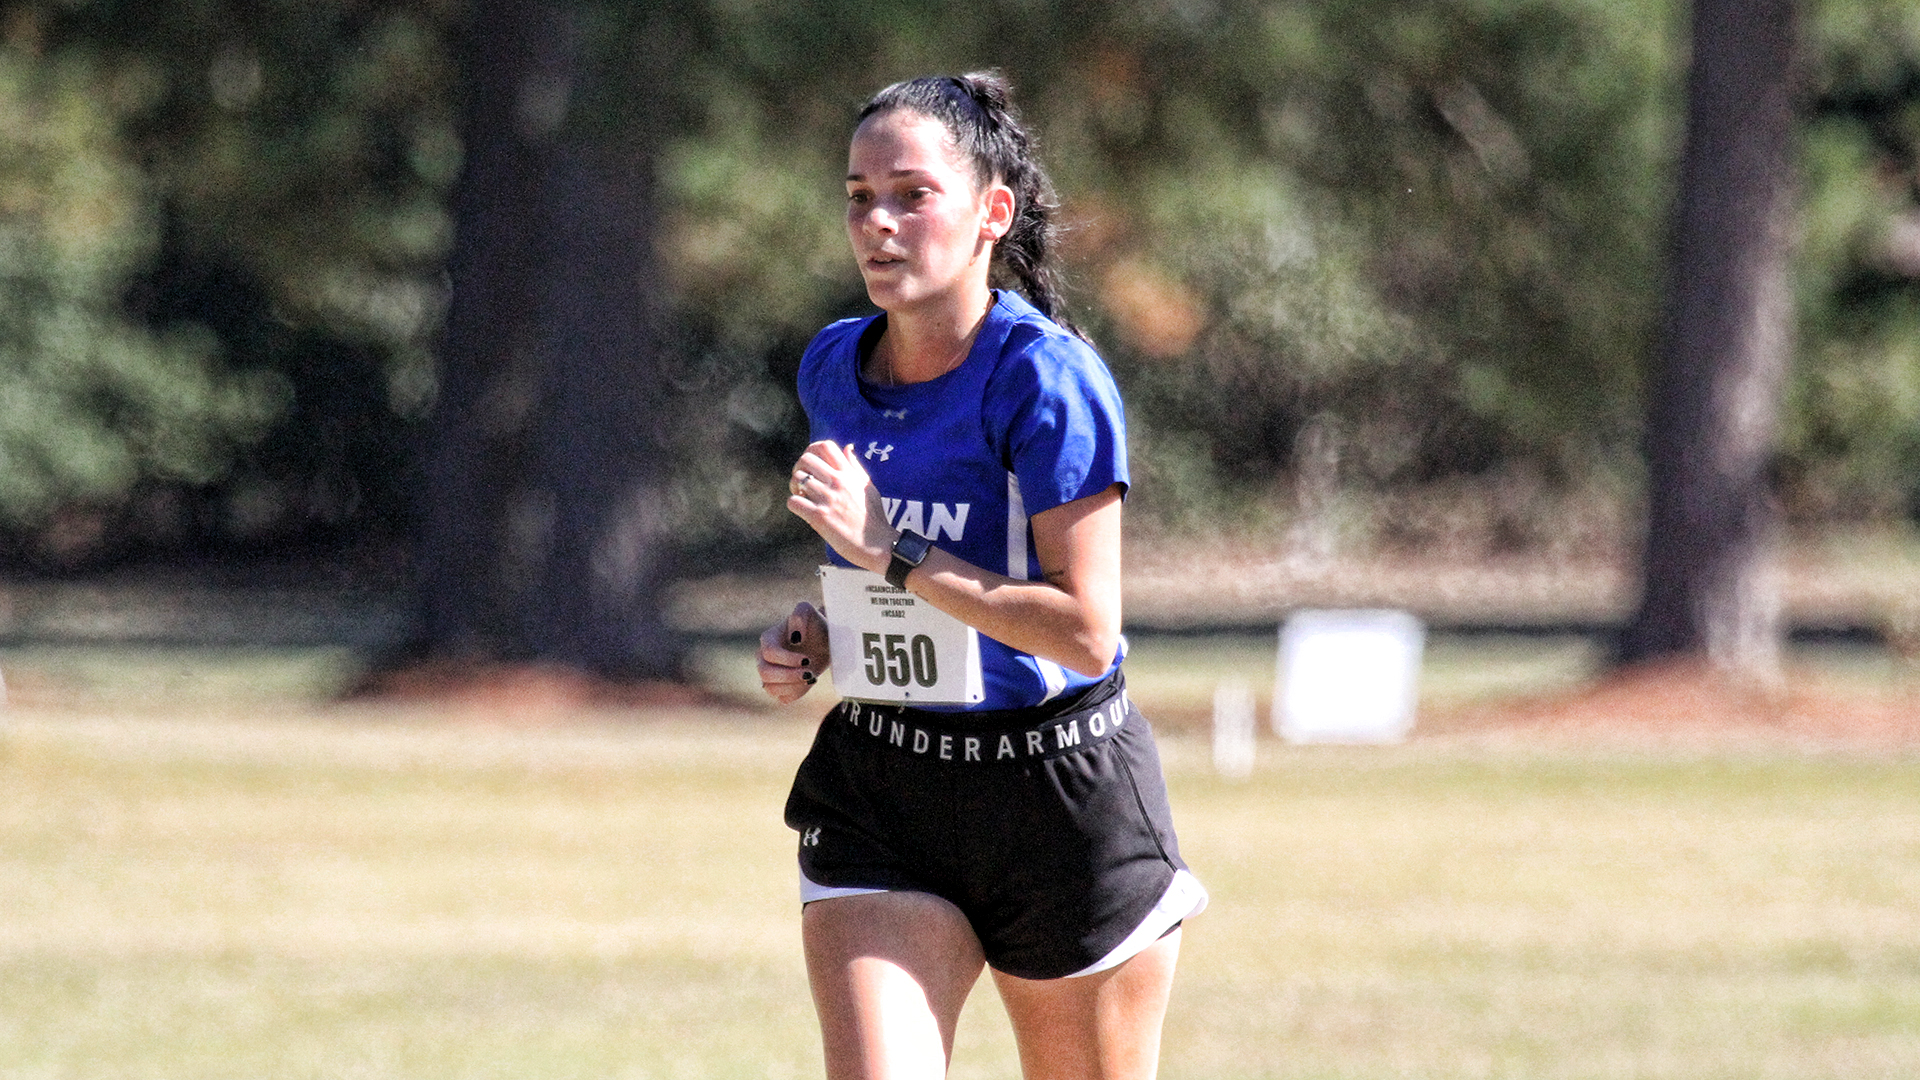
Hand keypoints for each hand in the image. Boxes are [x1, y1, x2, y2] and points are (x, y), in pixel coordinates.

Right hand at [757, 601, 829, 704]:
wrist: (825, 642)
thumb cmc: (815, 625)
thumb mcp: (809, 612)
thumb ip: (799, 616)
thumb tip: (794, 639)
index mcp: (768, 639)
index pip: (769, 653)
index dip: (787, 659)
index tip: (807, 659)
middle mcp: (764, 658)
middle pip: (765, 673)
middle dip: (789, 676)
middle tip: (810, 673)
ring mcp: (770, 674)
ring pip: (770, 689)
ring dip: (792, 686)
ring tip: (810, 677)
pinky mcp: (781, 687)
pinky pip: (781, 698)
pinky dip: (795, 693)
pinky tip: (807, 683)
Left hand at [786, 440, 896, 573]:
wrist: (876, 544)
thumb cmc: (873, 517)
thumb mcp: (868, 486)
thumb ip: (855, 467)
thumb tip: (847, 448)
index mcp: (848, 473)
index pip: (825, 446)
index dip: (812, 450)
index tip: (811, 464)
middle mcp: (837, 482)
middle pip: (806, 459)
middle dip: (799, 469)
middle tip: (802, 482)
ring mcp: (827, 498)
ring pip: (797, 479)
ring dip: (795, 487)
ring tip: (802, 497)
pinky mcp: (819, 517)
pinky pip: (794, 502)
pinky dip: (794, 504)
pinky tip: (803, 510)